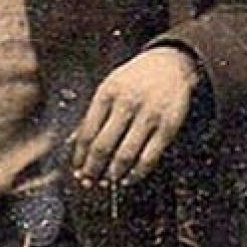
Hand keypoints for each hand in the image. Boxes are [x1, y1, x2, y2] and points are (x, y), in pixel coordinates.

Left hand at [71, 47, 200, 188]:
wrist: (171, 64)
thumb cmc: (135, 78)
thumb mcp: (110, 87)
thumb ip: (94, 113)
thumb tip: (75, 143)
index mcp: (107, 93)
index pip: (87, 132)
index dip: (80, 156)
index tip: (77, 169)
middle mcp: (127, 103)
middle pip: (103, 146)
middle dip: (92, 169)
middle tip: (88, 181)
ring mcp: (149, 116)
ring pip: (125, 155)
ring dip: (113, 174)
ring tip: (107, 182)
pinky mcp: (168, 127)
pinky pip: (149, 157)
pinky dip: (137, 173)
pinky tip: (129, 178)